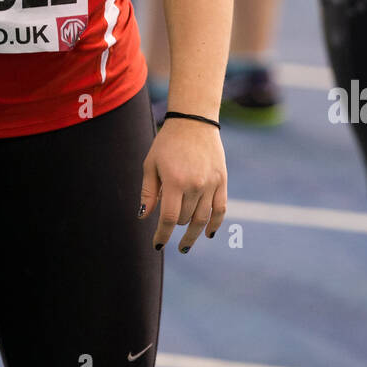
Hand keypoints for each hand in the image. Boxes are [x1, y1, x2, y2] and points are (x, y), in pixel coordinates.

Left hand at [138, 117, 227, 253]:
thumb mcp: (151, 164)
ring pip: (202, 218)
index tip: (157, 245)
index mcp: (174, 181)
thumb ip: (148, 192)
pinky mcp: (221, 181)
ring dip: (193, 233)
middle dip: (174, 224)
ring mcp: (210, 184)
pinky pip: (220, 209)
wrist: (193, 121)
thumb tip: (144, 217)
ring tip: (185, 244)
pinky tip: (208, 234)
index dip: (161, 235)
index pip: (168, 218)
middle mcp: (195, 185)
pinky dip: (215, 224)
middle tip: (168, 223)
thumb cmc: (167, 143)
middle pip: (184, 219)